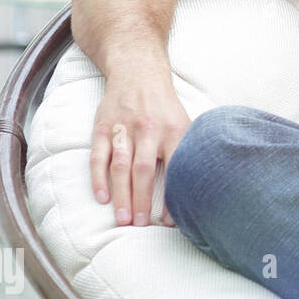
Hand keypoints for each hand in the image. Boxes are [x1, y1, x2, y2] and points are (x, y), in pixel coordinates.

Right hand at [90, 73, 191, 228]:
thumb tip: (200, 188)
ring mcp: (124, 129)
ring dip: (121, 195)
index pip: (174, 168)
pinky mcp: (103, 127)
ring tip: (123, 220)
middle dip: (142, 200)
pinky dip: (98, 178)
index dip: (173, 195)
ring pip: (121, 166)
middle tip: (141, 225)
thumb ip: (188, 151)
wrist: (138, 73)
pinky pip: (98, 156)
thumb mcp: (184, 123)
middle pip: (143, 170)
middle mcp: (149, 130)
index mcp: (173, 131)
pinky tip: (102, 197)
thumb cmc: (165, 107)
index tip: (172, 220)